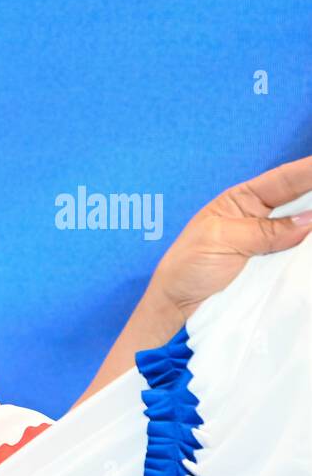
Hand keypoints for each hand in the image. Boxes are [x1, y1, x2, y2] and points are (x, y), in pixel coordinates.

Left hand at [149, 156, 311, 325]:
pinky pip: (299, 254)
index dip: (309, 170)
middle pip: (302, 200)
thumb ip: (263, 231)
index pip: (284, 180)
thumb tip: (308, 220)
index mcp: (243, 200)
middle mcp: (263, 217)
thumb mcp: (220, 240)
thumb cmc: (187, 266)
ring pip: (305, 228)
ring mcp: (272, 242)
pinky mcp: (275, 265)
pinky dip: (309, 250)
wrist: (177, 304)